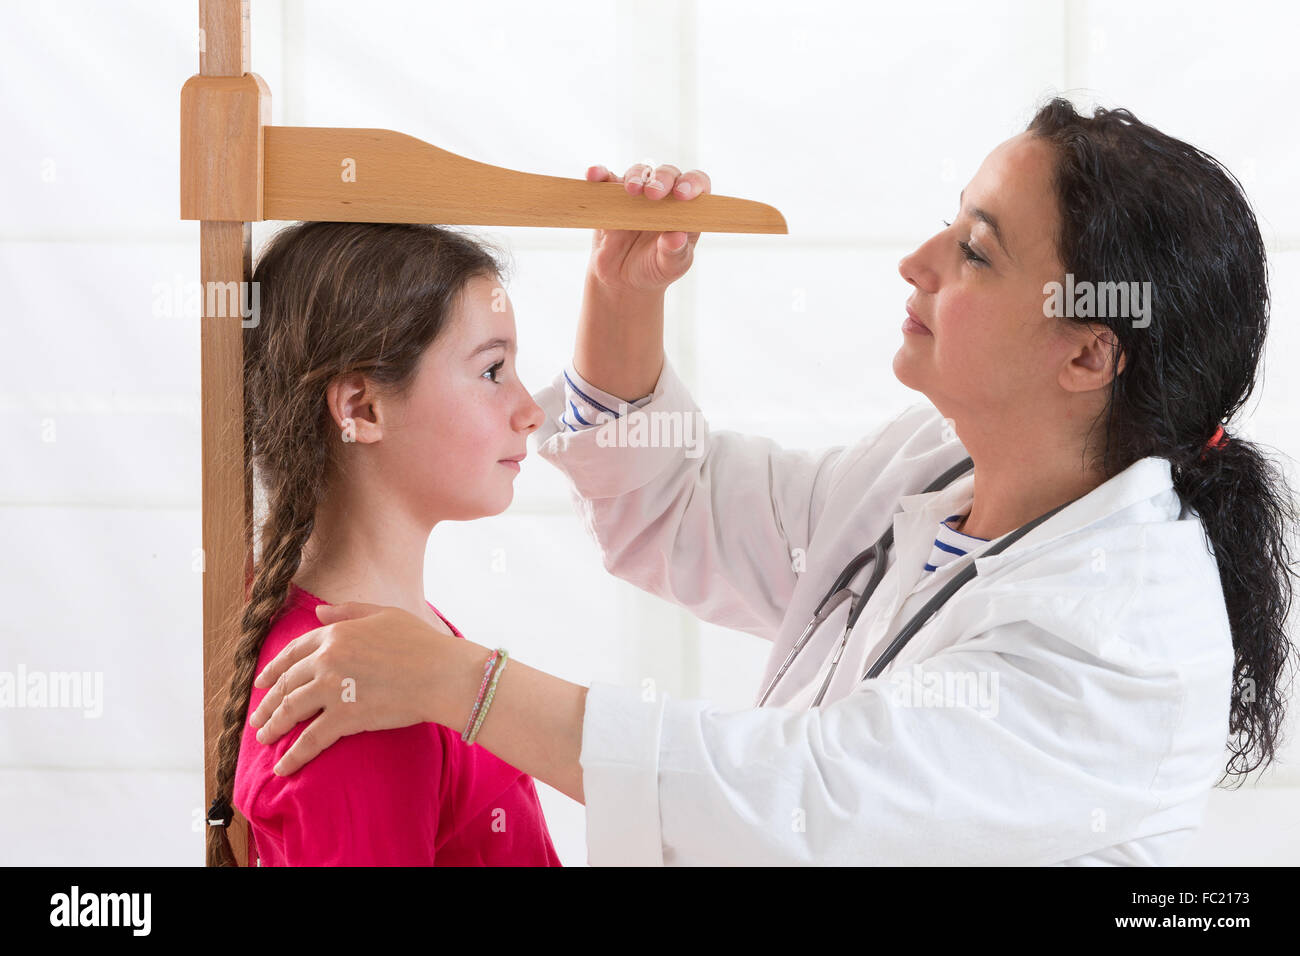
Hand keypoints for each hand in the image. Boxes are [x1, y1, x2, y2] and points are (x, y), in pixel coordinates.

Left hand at [248, 602, 446, 774]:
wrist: (441, 673)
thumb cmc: (421, 642)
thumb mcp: (384, 614)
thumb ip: (348, 611)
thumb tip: (318, 612)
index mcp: (335, 634)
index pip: (292, 653)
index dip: (273, 669)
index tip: (261, 682)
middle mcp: (327, 660)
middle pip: (286, 684)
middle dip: (267, 702)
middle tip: (257, 717)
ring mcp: (333, 689)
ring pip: (291, 710)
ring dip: (272, 726)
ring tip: (262, 738)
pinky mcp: (345, 718)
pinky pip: (310, 740)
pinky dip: (292, 755)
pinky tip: (281, 767)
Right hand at [584, 162, 710, 293]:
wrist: (622, 280)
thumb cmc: (654, 270)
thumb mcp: (669, 267)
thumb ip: (674, 252)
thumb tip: (677, 237)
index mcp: (686, 210)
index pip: (697, 184)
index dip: (693, 183)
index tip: (683, 194)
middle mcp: (664, 197)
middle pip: (667, 174)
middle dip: (662, 179)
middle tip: (653, 194)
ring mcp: (638, 195)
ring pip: (640, 172)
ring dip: (636, 176)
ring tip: (631, 190)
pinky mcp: (612, 197)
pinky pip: (607, 179)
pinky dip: (600, 174)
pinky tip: (594, 175)